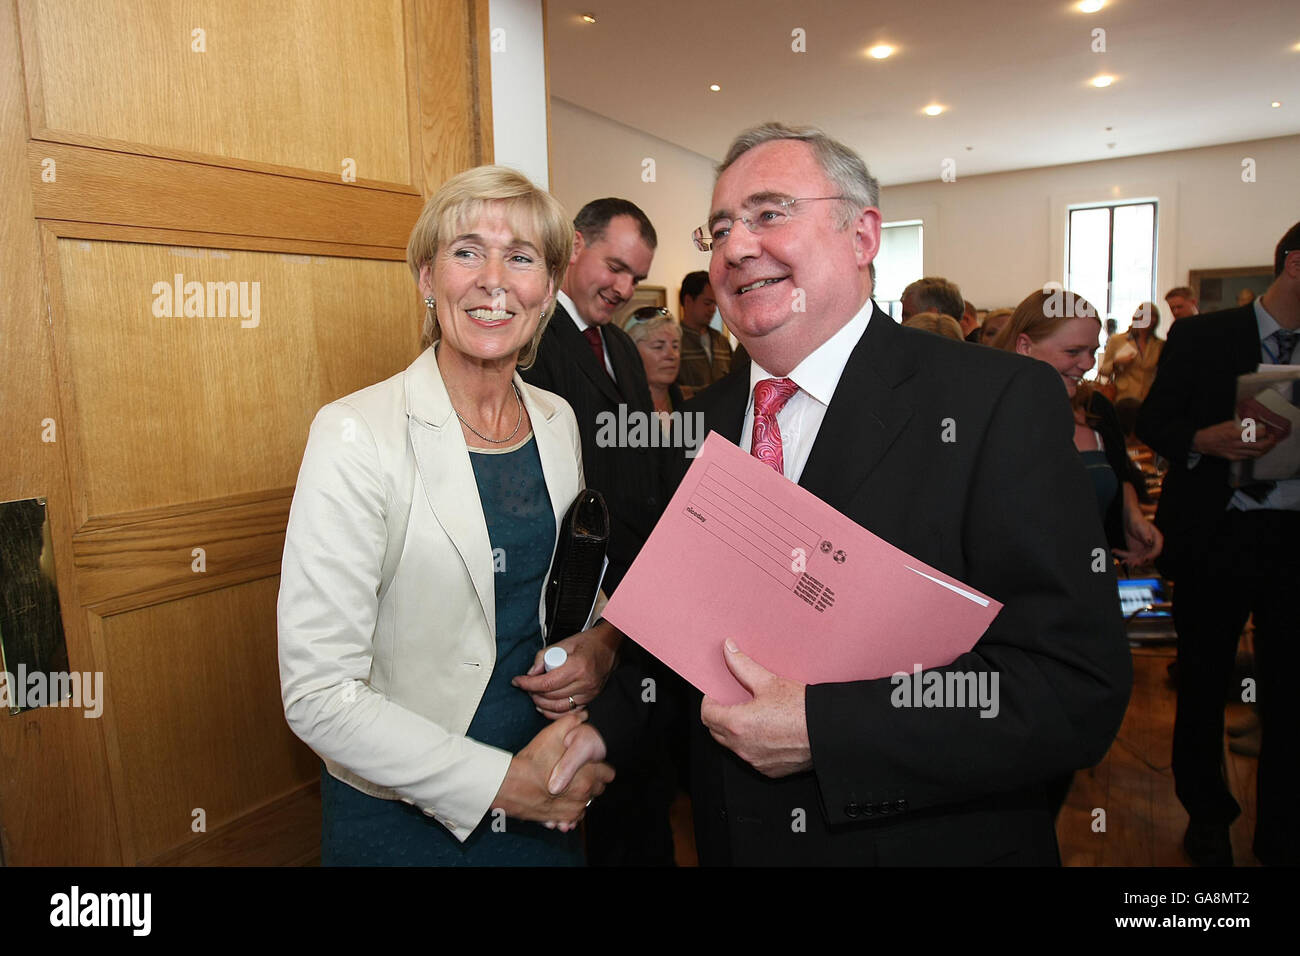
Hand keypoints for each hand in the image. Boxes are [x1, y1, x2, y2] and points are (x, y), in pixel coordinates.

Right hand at [491, 712, 613, 831]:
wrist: (513, 786)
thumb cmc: (534, 761)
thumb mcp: (553, 733)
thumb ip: (572, 722)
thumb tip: (583, 717)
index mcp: (589, 775)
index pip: (608, 773)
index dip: (598, 766)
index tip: (588, 764)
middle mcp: (585, 794)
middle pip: (598, 789)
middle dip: (591, 781)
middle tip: (576, 773)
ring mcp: (575, 809)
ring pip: (586, 803)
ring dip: (580, 796)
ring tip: (565, 786)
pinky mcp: (563, 820)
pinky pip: (574, 817)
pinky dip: (569, 809)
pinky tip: (559, 800)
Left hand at [513, 621, 620, 717]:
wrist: (611, 646)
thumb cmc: (589, 642)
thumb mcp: (564, 643)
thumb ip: (544, 656)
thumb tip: (531, 673)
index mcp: (578, 666)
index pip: (547, 682)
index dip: (529, 684)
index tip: (518, 681)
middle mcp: (585, 682)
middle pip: (551, 696)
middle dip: (533, 693)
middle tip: (526, 686)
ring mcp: (590, 693)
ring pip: (559, 707)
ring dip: (542, 704)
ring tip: (534, 695)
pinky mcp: (591, 699)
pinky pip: (569, 712)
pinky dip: (555, 712)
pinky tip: (546, 706)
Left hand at [699, 639, 810, 777]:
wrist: (828, 731)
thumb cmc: (801, 709)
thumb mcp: (769, 681)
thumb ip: (743, 665)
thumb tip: (729, 650)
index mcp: (737, 724)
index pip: (707, 714)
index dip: (709, 702)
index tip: (717, 693)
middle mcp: (742, 747)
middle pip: (716, 732)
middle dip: (720, 716)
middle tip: (732, 702)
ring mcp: (755, 761)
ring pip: (734, 746)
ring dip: (736, 732)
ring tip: (751, 715)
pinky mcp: (769, 770)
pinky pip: (752, 757)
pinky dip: (754, 745)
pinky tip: (767, 731)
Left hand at [1115, 504, 1162, 566]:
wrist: (1129, 520)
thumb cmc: (1137, 520)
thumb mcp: (1141, 526)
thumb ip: (1145, 534)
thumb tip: (1150, 541)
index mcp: (1157, 540)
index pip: (1156, 551)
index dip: (1151, 556)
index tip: (1144, 559)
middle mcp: (1151, 547)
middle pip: (1147, 558)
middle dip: (1139, 562)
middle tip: (1131, 564)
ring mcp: (1143, 550)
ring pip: (1138, 559)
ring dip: (1130, 561)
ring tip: (1123, 561)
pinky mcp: (1135, 551)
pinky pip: (1130, 556)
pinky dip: (1122, 555)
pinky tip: (1115, 551)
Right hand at [1193, 420, 1280, 460]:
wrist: (1201, 443)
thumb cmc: (1212, 432)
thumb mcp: (1226, 424)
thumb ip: (1239, 424)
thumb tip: (1251, 423)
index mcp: (1234, 434)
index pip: (1256, 434)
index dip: (1264, 431)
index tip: (1266, 428)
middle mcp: (1236, 445)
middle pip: (1260, 446)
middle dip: (1270, 442)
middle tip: (1272, 437)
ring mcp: (1235, 453)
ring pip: (1257, 453)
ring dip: (1266, 449)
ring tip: (1269, 444)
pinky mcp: (1234, 458)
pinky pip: (1249, 457)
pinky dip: (1257, 453)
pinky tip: (1259, 450)